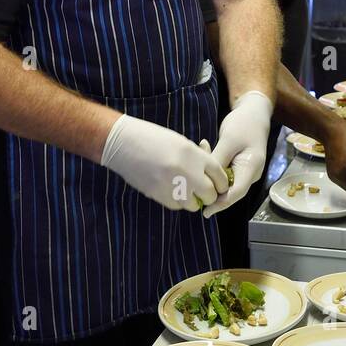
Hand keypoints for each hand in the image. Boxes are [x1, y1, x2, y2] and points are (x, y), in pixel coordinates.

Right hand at [101, 114, 225, 210]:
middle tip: (205, 191)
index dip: (222, 182)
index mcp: (193, 154)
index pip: (219, 175)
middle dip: (209, 194)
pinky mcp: (159, 195)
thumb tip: (213, 174)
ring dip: (193, 200)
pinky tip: (172, 190)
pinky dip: (178, 201)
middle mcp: (186, 171)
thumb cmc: (153, 139)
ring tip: (187, 190)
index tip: (220, 185)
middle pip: (210, 194)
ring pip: (194, 204)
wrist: (124, 143)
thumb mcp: (180, 142)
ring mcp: (172, 185)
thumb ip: (198, 158)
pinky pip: (177, 206)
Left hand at [204, 91, 272, 215]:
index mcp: (251, 168)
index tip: (205, 211)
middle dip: (210, 186)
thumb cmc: (244, 124)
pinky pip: (223, 172)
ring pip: (224, 181)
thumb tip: (204, 179)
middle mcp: (250, 173)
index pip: (236, 193)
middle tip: (191, 175)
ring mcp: (244, 170)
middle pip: (229, 190)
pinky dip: (213, 164)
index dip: (221, 204)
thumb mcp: (229, 140)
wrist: (254, 112)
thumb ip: (218, 160)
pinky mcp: (237, 166)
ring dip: (209, 172)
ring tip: (201, 149)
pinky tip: (205, 147)